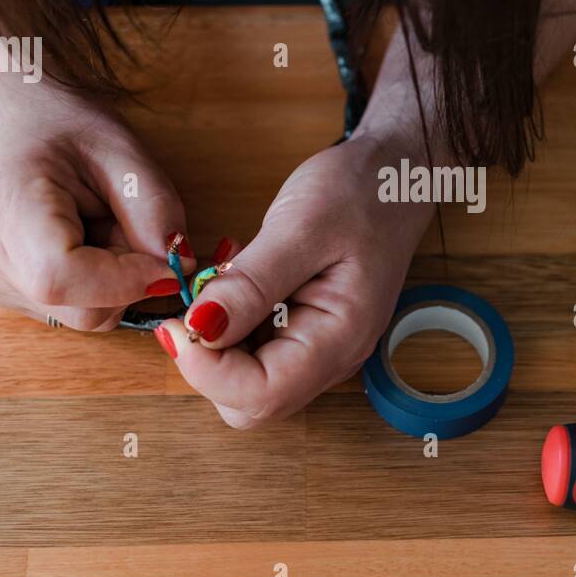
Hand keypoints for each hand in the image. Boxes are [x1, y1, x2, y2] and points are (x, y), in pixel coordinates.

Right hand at [0, 89, 192, 329]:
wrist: (17, 121)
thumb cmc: (65, 125)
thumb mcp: (123, 152)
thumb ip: (155, 210)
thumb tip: (180, 266)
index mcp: (10, 215)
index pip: (62, 279)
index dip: (127, 280)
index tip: (168, 258)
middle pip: (84, 311)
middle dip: (131, 279)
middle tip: (129, 224)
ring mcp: (1, 284)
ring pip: (87, 316)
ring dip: (119, 281)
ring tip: (105, 225)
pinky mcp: (15, 294)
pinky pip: (78, 309)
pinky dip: (102, 284)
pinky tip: (89, 240)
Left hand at [154, 134, 432, 427]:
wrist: (397, 174)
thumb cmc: (362, 193)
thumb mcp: (301, 227)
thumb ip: (251, 284)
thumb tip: (198, 331)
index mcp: (339, 339)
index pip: (261, 395)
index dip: (207, 370)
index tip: (178, 321)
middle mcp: (331, 357)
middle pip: (250, 401)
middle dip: (209, 360)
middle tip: (200, 296)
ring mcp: (318, 348)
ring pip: (246, 380)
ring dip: (217, 340)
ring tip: (226, 279)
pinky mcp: (304, 332)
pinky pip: (254, 351)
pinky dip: (230, 323)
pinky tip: (238, 281)